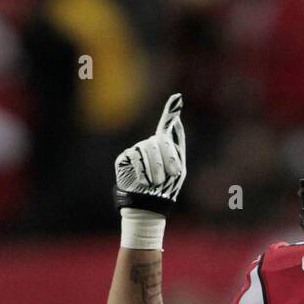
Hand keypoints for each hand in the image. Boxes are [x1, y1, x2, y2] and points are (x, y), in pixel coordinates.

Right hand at [114, 93, 185, 216]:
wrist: (148, 206)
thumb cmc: (165, 189)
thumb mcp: (177, 171)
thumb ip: (176, 147)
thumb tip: (176, 121)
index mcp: (165, 147)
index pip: (167, 125)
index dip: (171, 111)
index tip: (178, 98)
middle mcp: (150, 145)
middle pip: (161, 140)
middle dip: (170, 157)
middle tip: (174, 174)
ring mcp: (137, 150)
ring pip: (148, 149)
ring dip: (156, 168)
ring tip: (157, 183)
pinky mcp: (126, 157)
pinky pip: (136, 157)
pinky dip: (143, 171)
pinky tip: (145, 181)